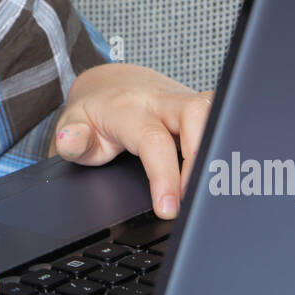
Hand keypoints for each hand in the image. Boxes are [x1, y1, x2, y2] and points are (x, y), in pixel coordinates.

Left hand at [49, 63, 212, 219]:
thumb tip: (70, 141)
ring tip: (212, 190)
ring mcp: (184, 103)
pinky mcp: (200, 109)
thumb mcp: (73, 126)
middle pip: (196, 114)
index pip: (154, 141)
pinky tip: (220, 177)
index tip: (169, 209)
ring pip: (216, 112)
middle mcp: (162, 101)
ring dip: (220, 150)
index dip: (165, 176)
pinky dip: (224, 148)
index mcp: (129, 109)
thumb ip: (71, 140)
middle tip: (198, 198)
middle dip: (204, 156)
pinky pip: (220, 121)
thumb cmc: (95, 112)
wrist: (111, 85)